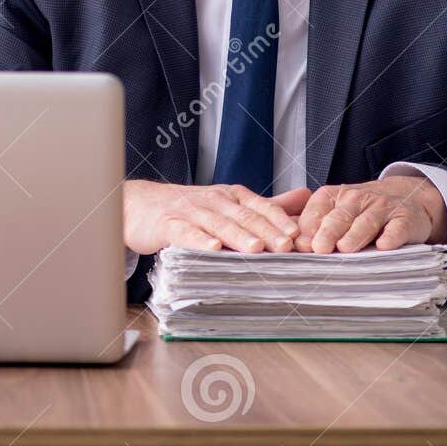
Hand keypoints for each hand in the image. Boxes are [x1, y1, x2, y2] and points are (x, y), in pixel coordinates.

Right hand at [123, 180, 302, 255]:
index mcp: (231, 196)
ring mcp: (190, 211)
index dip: (279, 220)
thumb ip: (267, 205)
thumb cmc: (189, 208)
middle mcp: (213, 200)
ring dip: (238, 236)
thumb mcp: (229, 203)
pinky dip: (199, 240)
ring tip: (256, 249)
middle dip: (266, 231)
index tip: (299, 235)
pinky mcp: (168, 224)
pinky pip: (186, 232)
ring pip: (219, 223)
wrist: (140, 204)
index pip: (259, 206)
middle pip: (243, 216)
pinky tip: (212, 248)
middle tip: (286, 245)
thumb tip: (306, 197)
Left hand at [292, 177, 446, 253]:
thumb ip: (317, 226)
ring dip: (355, 235)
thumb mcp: (339, 212)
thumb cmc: (364, 211)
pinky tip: (384, 246)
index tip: (300, 246)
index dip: (308, 229)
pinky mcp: (405, 218)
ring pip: (366, 222)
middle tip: (319, 248)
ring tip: (345, 248)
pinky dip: (391, 237)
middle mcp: (358, 198)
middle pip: (340, 216)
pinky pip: (397, 228)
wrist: (408, 197)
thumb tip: (298, 246)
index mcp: (335, 196)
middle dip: (328, 232)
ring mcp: (383, 207)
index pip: (317, 211)